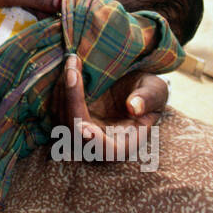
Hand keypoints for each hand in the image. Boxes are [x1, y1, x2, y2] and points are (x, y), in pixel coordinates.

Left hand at [52, 56, 169, 158]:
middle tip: (74, 67)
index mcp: (124, 144)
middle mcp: (98, 144)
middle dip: (71, 98)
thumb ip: (148, 99)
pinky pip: (56, 108)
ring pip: (61, 118)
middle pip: (76, 131)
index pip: (107, 151)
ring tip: (73, 61)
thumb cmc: (149, 91)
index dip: (95, 143)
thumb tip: (134, 108)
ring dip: (62, 89)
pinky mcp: (69, 119)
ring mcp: (81, 133)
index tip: (87, 128)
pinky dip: (59, 89)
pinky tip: (69, 69)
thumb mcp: (156, 90)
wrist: (132, 85)